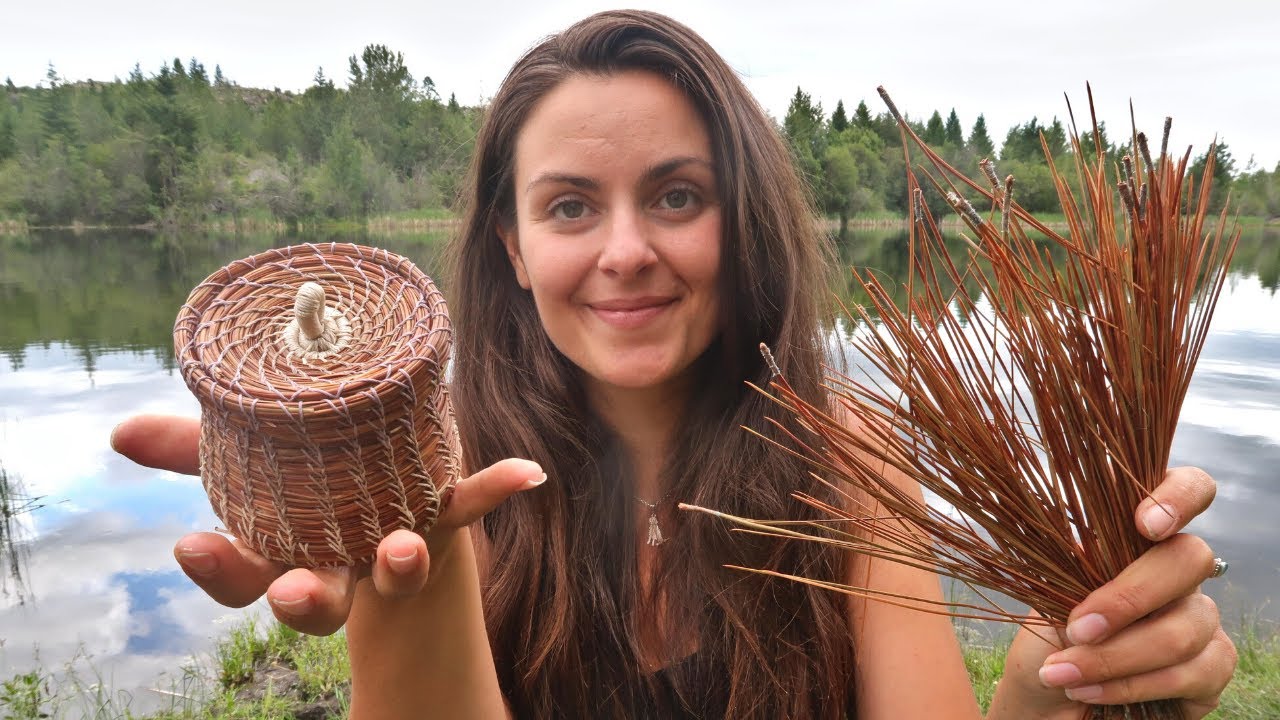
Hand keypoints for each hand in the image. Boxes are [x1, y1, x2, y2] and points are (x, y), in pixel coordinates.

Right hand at [110, 414, 543, 635]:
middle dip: (303, 600)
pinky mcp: (443, 515)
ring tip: (403, 551)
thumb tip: (119, 433)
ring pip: (390, 569)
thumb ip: (192, 447)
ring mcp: (393, 542)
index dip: (219, 571)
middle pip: (314, 600)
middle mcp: (340, 562)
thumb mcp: (249, 461)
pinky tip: (528, 472)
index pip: (241, 578)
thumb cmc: (308, 477)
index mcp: (285, 551)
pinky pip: (467, 504)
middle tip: (297, 592)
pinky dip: (498, 485)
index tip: (193, 546)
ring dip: (398, 564)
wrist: (387, 491)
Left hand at [999, 467, 1236, 718]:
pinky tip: (1090, 692)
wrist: (1044, 699)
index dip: (1178, 496)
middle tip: (1076, 628)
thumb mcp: (1045, 594)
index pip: (1188, 488)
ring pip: (1184, 628)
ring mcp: (1201, 617)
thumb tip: (1082, 545)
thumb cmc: (1048, 637)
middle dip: (1128, 598)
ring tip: (1062, 673)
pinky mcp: (1212, 668)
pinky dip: (1132, 686)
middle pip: (1189, 559)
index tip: (1145, 524)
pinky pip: (1190, 675)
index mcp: (1138, 536)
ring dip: (1115, 657)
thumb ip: (1072, 563)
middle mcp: (1178, 570)